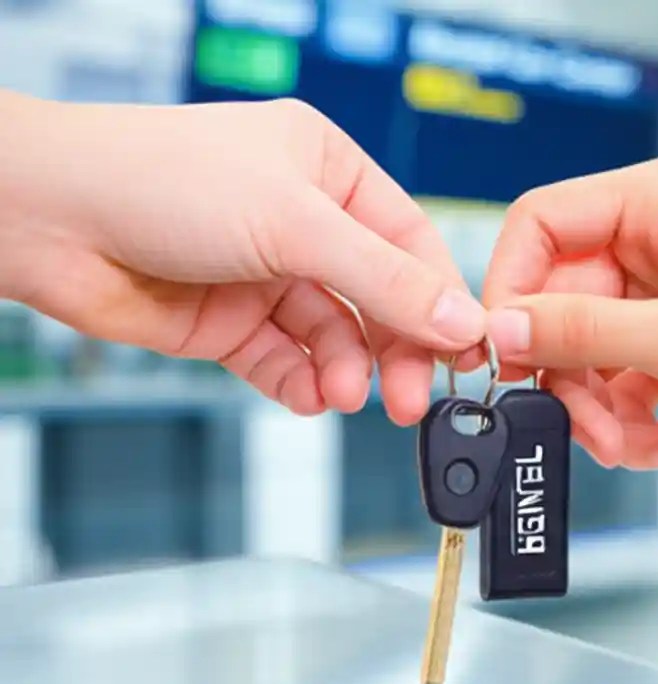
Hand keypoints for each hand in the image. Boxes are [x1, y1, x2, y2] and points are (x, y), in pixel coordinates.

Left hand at [0, 92, 483, 424]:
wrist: (47, 218)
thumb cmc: (158, 179)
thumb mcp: (296, 223)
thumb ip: (383, 280)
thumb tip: (458, 320)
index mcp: (327, 170)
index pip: (409, 242)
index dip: (439, 299)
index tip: (465, 351)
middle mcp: (302, 221)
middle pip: (377, 297)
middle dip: (396, 348)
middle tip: (410, 395)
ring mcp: (264, 273)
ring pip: (333, 335)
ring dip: (347, 369)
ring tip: (345, 393)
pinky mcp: (228, 321)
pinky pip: (285, 361)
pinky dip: (302, 382)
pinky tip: (309, 394)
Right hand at [483, 154, 657, 535]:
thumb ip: (582, 333)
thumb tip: (501, 329)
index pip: (541, 223)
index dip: (512, 291)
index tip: (502, 357)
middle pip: (562, 299)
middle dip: (568, 375)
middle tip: (581, 428)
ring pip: (592, 348)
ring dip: (603, 408)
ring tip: (640, 445)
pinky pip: (629, 377)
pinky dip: (637, 418)